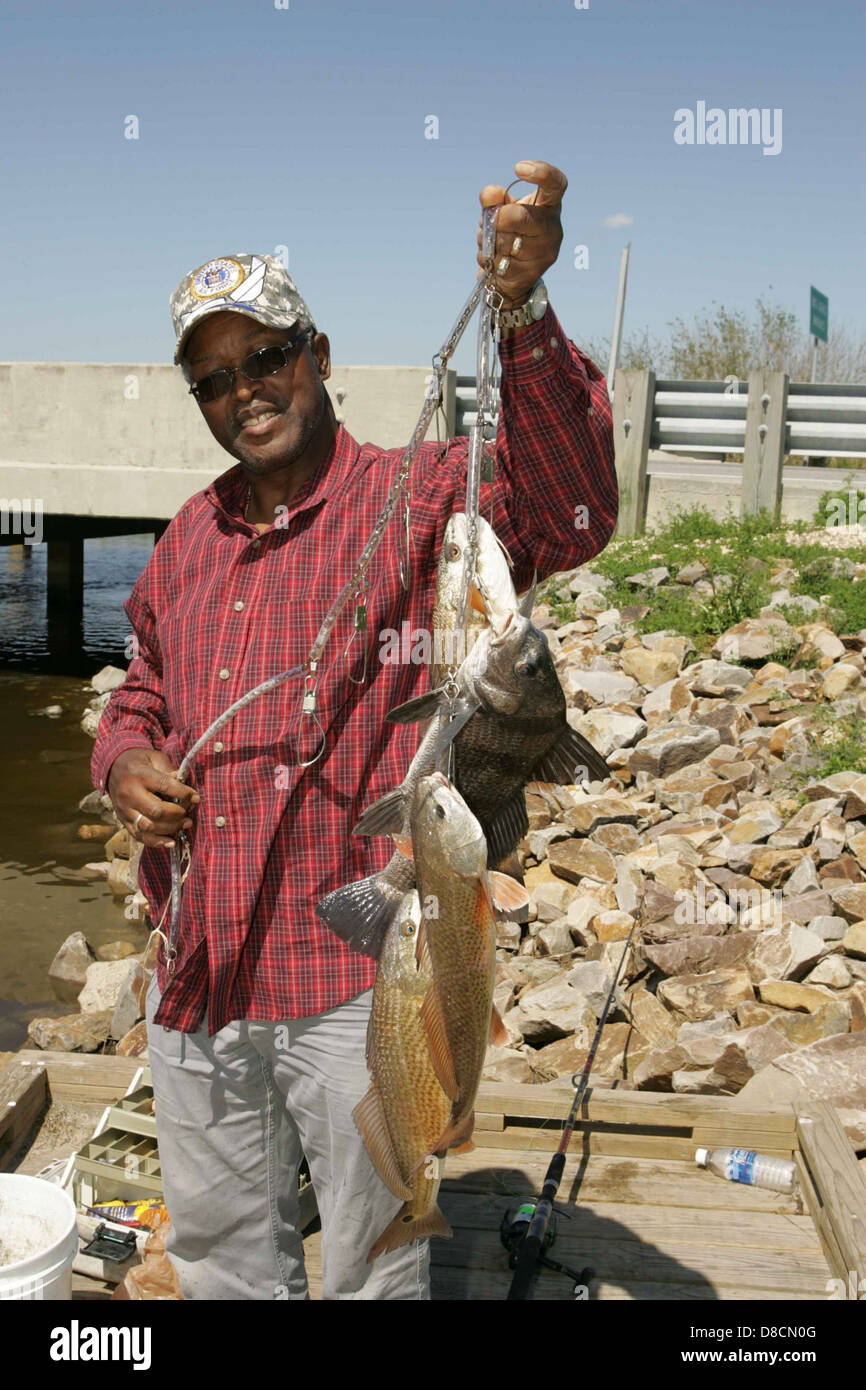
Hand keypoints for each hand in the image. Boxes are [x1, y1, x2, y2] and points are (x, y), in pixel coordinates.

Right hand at [107, 748, 198, 848]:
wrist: (113, 767)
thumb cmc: (140, 761)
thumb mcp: (155, 758)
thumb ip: (170, 771)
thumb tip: (185, 785)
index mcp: (139, 775)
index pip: (164, 786)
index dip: (183, 793)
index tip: (195, 798)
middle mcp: (129, 793)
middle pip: (156, 810)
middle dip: (177, 814)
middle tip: (188, 814)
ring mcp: (124, 809)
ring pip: (148, 826)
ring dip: (170, 829)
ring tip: (185, 824)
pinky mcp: (123, 820)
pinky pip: (139, 836)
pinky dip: (156, 842)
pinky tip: (171, 842)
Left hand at [476, 160, 565, 308]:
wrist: (512, 273)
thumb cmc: (509, 232)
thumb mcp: (501, 209)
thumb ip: (494, 198)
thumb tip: (489, 194)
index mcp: (549, 206)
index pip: (556, 184)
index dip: (541, 172)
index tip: (518, 168)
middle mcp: (553, 229)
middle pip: (520, 216)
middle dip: (498, 219)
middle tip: (492, 221)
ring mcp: (545, 252)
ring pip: (506, 241)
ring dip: (490, 240)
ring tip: (492, 241)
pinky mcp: (532, 273)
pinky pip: (501, 261)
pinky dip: (489, 258)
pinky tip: (494, 259)